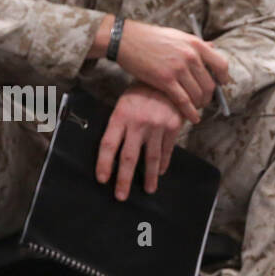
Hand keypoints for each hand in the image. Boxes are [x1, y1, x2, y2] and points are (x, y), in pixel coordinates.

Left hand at [96, 84, 182, 200]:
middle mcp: (137, 123)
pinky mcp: (172, 127)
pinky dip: (163, 164)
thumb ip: (119, 124)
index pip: (108, 144)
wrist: (167, 78)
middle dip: (124, 180)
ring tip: (149, 190)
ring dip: (150, 177)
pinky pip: (166, 151)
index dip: (104, 164)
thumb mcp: (124, 103)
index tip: (102, 179)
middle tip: (121, 196)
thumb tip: (112, 149)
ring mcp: (156, 126)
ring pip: (151, 158)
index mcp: (120, 116)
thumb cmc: (141, 91)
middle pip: (128, 157)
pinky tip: (160, 173)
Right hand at [105, 19, 229, 122]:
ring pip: (198, 94)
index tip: (221, 84)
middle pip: (210, 84)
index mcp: (195, 44)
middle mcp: (190, 56)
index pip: (221, 64)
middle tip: (204, 101)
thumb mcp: (177, 35)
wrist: (126, 39)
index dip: (223, 78)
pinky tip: (193, 118)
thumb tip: (213, 48)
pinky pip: (184, 101)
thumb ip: (195, 44)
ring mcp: (178, 69)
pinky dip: (190, 112)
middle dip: (209, 96)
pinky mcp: (165, 80)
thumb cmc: (150, 38)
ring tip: (195, 107)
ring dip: (199, 105)